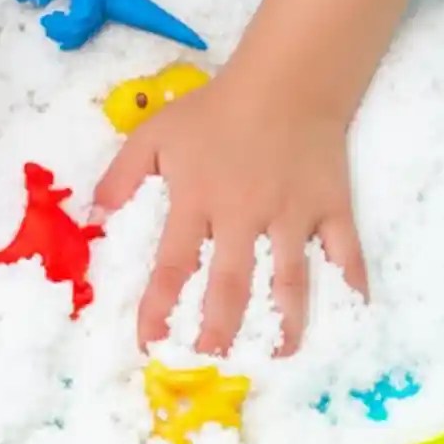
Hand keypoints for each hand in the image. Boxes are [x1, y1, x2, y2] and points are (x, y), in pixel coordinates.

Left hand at [92, 72, 367, 356]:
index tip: (149, 344)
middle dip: (219, 331)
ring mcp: (292, 213)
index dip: (158, 308)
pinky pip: (345, 252)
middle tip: (213, 366)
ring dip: (284, 324)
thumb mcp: (154, 134)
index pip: (172, 266)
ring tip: (278, 358)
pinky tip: (350, 317)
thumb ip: (120, 176)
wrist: (287, 78)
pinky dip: (351, 285)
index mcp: (197, 199)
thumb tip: (93, 218)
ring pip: (289, 279)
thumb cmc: (216, 110)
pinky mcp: (331, 206)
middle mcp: (243, 213)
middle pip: (230, 285)